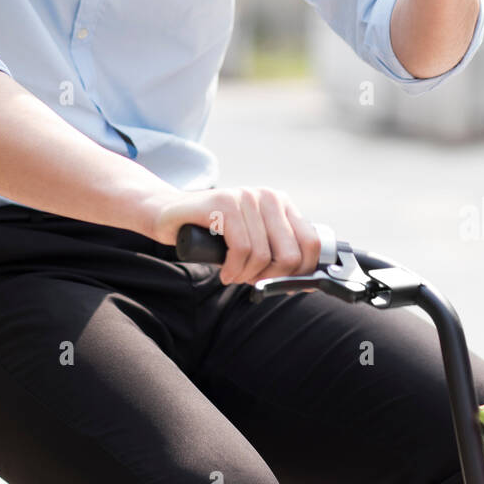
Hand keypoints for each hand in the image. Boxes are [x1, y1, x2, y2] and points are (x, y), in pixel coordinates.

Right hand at [144, 186, 321, 285]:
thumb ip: (277, 254)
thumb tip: (307, 282)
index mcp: (281, 203)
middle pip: (290, 254)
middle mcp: (267, 196)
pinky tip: (225, 272)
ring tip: (233, 275)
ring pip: (263, 255)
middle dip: (271, 278)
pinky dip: (233, 269)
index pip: (311, 243)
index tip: (284, 286)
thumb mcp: (252, 241)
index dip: (302, 273)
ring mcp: (245, 197)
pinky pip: (241, 249)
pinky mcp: (224, 203)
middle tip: (252, 281)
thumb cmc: (214, 234)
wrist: (171, 215)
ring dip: (246, 276)